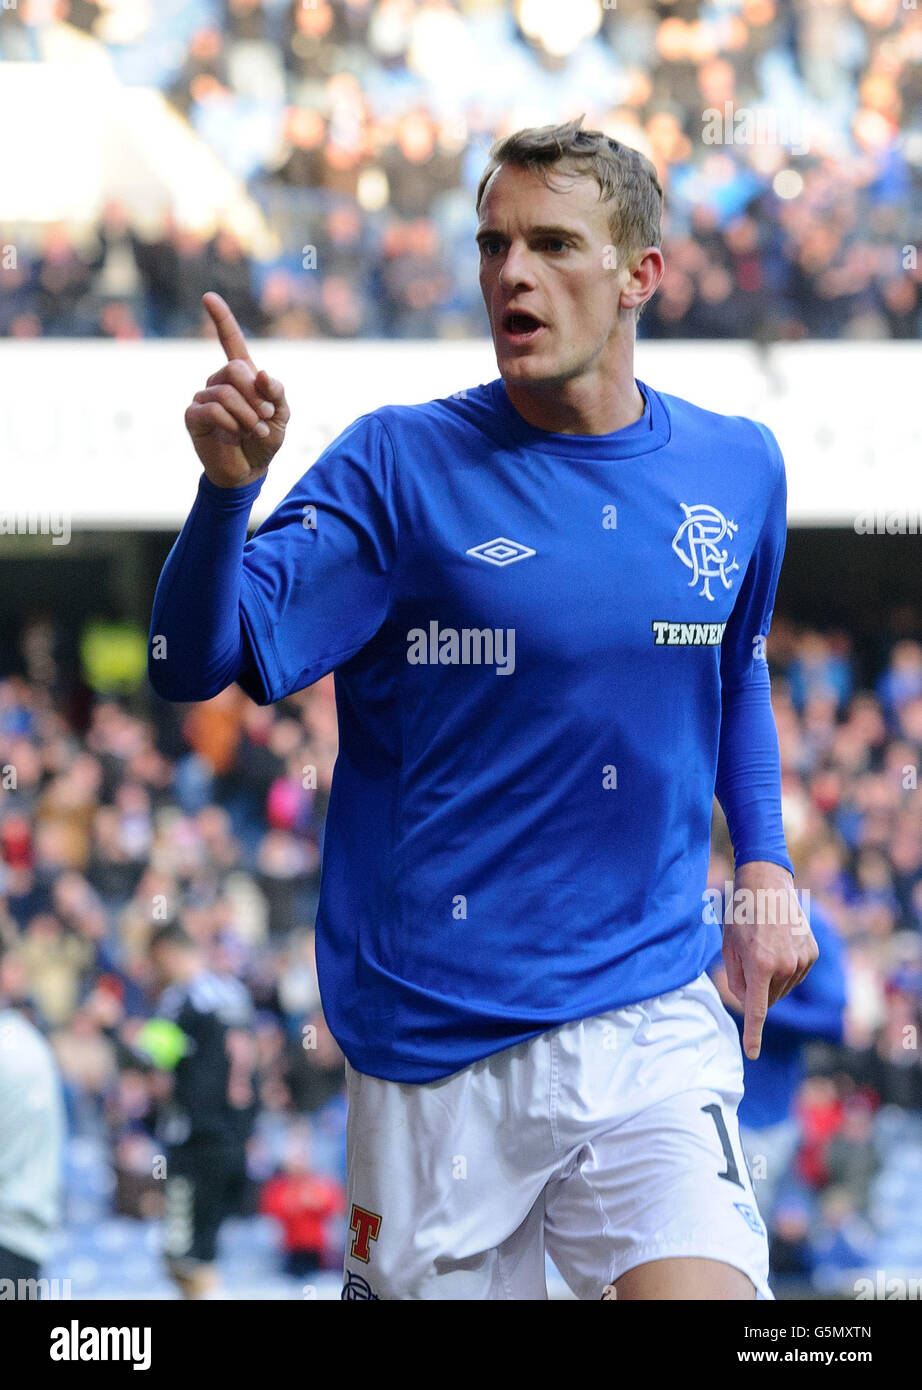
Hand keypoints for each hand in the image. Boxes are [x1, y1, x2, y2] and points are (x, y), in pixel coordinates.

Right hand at [185, 292, 289, 486]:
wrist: (249, 470)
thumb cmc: (265, 440)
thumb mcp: (281, 417)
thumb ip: (276, 393)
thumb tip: (261, 373)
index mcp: (242, 376)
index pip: (230, 341)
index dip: (222, 319)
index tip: (208, 296)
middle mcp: (220, 381)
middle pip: (234, 369)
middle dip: (255, 395)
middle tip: (266, 417)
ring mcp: (204, 397)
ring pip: (225, 392)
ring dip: (246, 414)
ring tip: (255, 430)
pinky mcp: (193, 416)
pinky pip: (211, 409)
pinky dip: (230, 422)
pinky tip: (235, 433)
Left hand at [721, 860, 817, 1060]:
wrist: (766, 884)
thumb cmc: (741, 915)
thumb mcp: (729, 948)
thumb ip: (736, 981)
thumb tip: (750, 1002)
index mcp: (760, 965)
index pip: (757, 1011)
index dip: (753, 1035)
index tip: (751, 1053)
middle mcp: (785, 966)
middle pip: (768, 997)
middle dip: (756, 990)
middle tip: (747, 960)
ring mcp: (802, 960)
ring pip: (783, 988)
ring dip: (771, 979)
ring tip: (763, 948)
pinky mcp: (811, 954)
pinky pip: (796, 975)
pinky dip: (785, 969)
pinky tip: (778, 946)